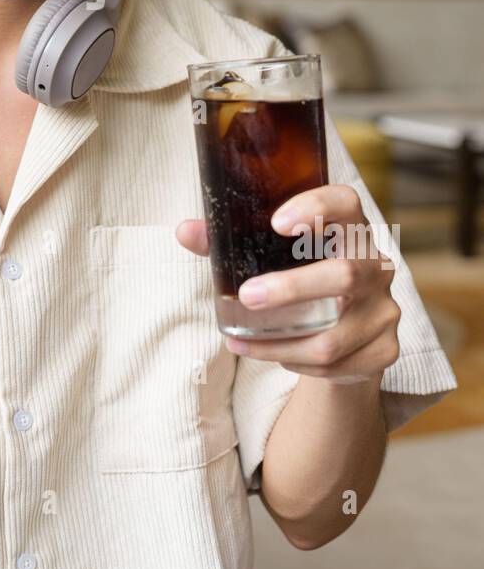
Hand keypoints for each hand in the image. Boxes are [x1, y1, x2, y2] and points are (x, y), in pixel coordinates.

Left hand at [175, 184, 400, 382]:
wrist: (351, 330)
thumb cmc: (303, 275)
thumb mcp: (272, 254)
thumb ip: (228, 241)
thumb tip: (184, 231)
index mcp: (350, 229)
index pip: (346, 203)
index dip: (317, 207)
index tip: (277, 222)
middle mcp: (375, 266)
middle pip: (344, 274)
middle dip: (291, 288)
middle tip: (247, 296)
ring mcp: (385, 310)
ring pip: (334, 337)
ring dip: (281, 343)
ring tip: (242, 343)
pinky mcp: (385, 349)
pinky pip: (337, 364)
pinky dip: (298, 363)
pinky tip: (276, 355)